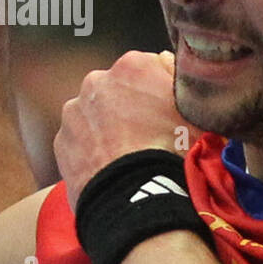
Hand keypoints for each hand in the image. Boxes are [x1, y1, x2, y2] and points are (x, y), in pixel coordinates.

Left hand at [54, 50, 196, 208]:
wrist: (136, 198)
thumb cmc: (174, 152)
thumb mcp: (200, 112)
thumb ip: (189, 86)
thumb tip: (182, 79)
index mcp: (134, 65)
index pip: (157, 68)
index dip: (168, 92)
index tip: (176, 114)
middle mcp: (98, 80)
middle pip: (123, 90)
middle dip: (135, 107)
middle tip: (155, 137)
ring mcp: (75, 111)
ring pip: (99, 114)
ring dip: (113, 128)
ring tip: (133, 156)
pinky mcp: (62, 142)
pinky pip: (83, 140)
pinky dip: (96, 150)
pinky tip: (115, 167)